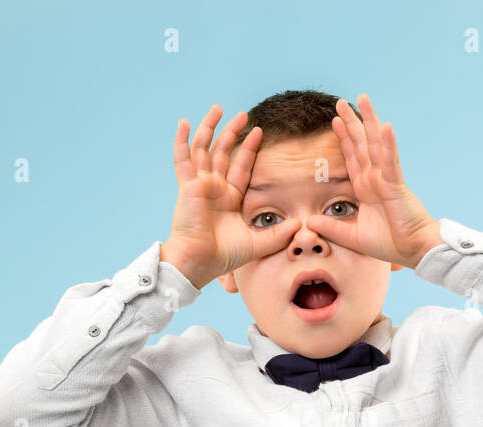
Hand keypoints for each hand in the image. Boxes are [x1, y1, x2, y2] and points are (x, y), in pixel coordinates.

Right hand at [159, 104, 300, 288]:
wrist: (199, 262)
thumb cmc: (223, 256)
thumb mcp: (258, 244)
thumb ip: (278, 235)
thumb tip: (300, 226)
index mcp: (229, 198)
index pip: (241, 167)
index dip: (249, 149)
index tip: (259, 132)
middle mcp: (214, 188)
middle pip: (223, 152)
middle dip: (233, 132)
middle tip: (243, 114)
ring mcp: (199, 185)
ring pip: (204, 149)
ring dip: (210, 127)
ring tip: (219, 108)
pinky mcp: (187, 186)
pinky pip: (183, 159)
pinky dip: (182, 141)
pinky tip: (185, 123)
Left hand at [304, 93, 441, 269]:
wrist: (414, 251)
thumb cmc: (390, 243)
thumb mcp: (352, 237)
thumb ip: (331, 228)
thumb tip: (309, 221)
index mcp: (366, 188)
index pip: (352, 157)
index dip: (343, 138)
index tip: (333, 121)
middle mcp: (375, 178)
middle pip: (362, 143)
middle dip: (351, 122)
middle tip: (340, 101)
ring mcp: (387, 179)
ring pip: (376, 144)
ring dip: (370, 120)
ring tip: (362, 98)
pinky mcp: (396, 185)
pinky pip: (391, 162)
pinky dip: (389, 144)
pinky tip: (386, 126)